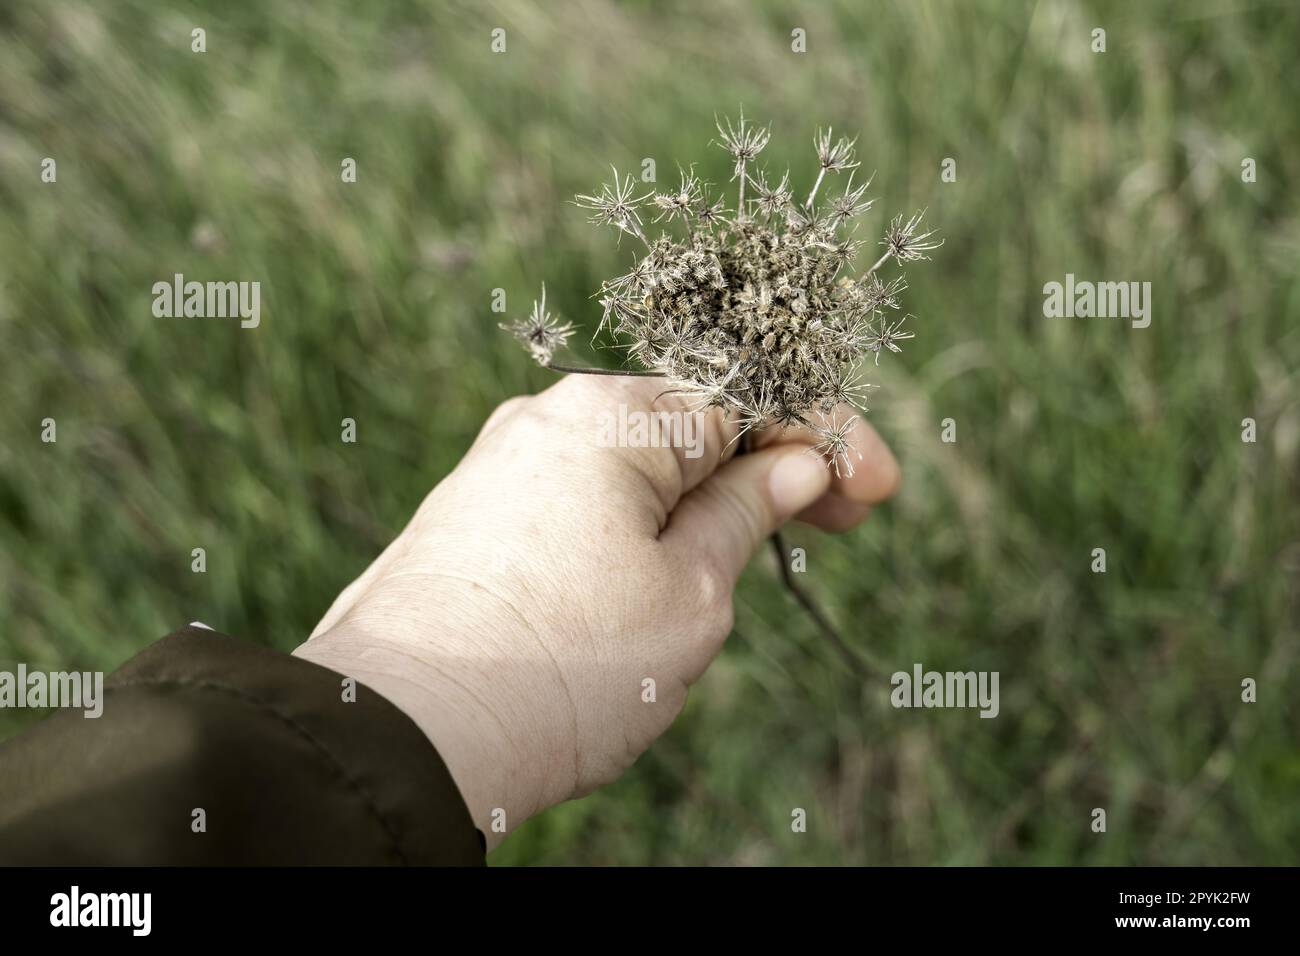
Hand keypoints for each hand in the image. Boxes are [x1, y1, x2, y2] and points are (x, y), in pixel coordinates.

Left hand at [293, 373, 898, 846]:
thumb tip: (792, 467)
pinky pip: (582, 504)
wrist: (404, 736)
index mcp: (612, 417)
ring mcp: (502, 466)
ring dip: (703, 509)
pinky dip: (639, 531)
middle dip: (766, 475)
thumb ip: (747, 514)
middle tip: (836, 528)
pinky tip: (659, 580)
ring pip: (635, 473)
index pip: (747, 404)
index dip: (823, 443)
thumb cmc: (563, 666)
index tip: (874, 494)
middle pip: (690, 430)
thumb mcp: (690, 595)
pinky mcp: (474, 517)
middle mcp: (548, 420)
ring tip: (737, 574)